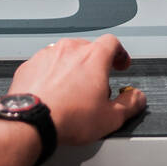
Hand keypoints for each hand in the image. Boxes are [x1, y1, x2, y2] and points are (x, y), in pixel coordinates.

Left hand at [6, 35, 146, 145]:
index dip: (120, 54)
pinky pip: (45, 65)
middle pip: (88, 48)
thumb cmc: (68, 117)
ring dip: (71, 68)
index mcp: (93, 57)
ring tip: (72, 90)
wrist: (31, 122)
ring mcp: (46, 55)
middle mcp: (69, 50)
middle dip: (95, 64)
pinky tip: (52, 92)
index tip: (120, 64)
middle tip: (96, 84)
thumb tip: (137, 98)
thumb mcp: (111, 117)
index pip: (112, 43)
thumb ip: (130, 104)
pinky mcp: (29, 65)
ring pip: (64, 55)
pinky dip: (51, 74)